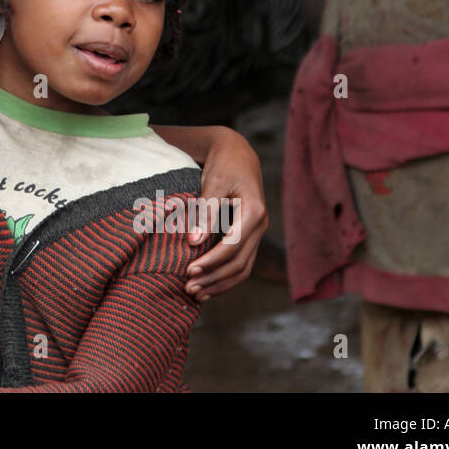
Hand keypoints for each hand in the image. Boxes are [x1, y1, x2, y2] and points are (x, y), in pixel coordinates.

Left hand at [184, 127, 267, 300]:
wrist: (237, 154)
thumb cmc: (223, 165)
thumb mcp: (213, 182)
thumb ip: (205, 212)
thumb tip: (192, 242)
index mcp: (254, 211)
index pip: (233, 246)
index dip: (211, 261)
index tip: (188, 270)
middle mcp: (260, 226)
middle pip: (240, 263)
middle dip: (214, 278)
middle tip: (188, 288)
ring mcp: (257, 233)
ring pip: (243, 268)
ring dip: (219, 283)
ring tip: (195, 293)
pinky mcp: (249, 236)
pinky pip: (240, 263)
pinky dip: (224, 277)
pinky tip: (206, 287)